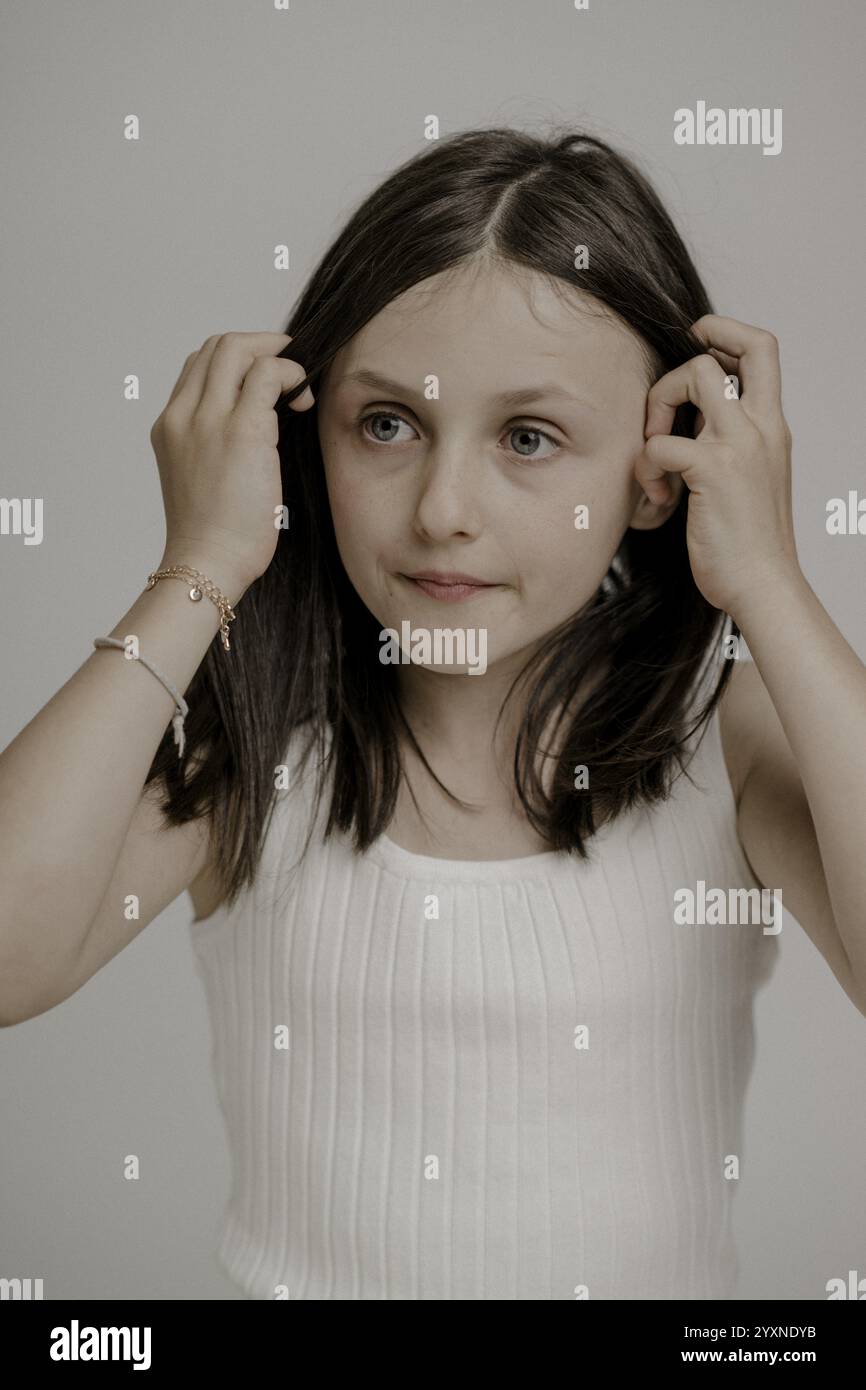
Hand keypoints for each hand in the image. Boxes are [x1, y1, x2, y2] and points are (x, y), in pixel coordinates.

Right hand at [149, 331, 313, 595]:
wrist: (206, 563)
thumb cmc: (213, 536)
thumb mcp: (202, 478)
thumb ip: (215, 444)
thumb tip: (258, 423)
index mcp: (169, 426)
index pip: (199, 365)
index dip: (238, 360)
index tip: (266, 379)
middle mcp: (183, 415)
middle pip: (218, 347)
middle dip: (261, 345)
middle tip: (289, 369)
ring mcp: (209, 419)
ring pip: (238, 349)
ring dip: (276, 355)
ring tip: (298, 385)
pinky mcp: (242, 430)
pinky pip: (268, 374)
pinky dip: (290, 375)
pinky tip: (303, 401)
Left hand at [634, 315, 801, 616]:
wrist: (763, 585)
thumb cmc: (748, 542)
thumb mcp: (748, 478)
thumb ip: (727, 442)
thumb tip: (688, 423)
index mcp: (771, 426)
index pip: (762, 348)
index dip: (724, 333)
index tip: (693, 348)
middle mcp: (761, 426)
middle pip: (731, 348)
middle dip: (681, 366)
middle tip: (661, 413)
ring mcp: (739, 444)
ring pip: (694, 374)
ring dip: (659, 405)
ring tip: (655, 453)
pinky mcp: (713, 471)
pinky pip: (660, 443)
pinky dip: (646, 467)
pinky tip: (657, 496)